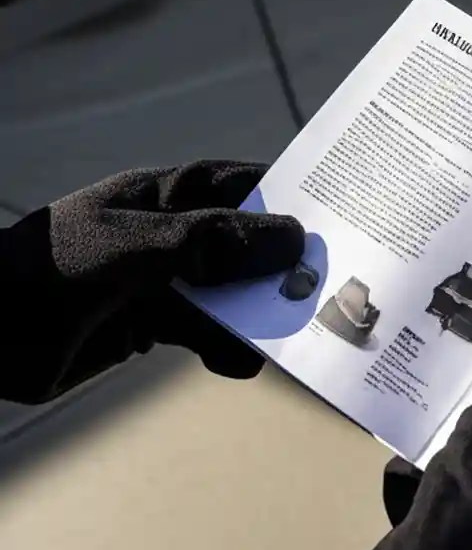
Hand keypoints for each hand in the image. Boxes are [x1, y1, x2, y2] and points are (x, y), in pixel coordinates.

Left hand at [0, 160, 303, 403]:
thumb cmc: (51, 271)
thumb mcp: (138, 247)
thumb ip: (214, 242)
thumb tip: (291, 240)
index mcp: (166, 197)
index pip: (242, 187)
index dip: (289, 197)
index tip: (342, 216)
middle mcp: (172, 235)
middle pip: (246, 245)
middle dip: (284, 266)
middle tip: (333, 285)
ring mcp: (163, 280)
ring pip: (232, 293)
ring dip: (261, 314)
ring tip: (298, 334)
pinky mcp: (152, 324)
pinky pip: (207, 333)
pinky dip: (229, 348)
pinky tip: (245, 363)